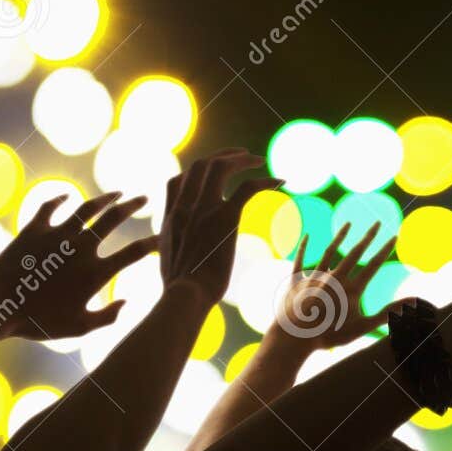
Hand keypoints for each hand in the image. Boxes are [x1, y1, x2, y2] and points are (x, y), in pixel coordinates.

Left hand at [0, 192, 157, 346]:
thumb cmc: (39, 321)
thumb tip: (126, 303)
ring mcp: (56, 236)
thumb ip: (108, 317)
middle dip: (132, 206)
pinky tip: (67, 196)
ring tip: (116, 193)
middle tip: (144, 197)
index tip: (162, 238)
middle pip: (113, 219)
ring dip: (104, 198)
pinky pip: (48, 207)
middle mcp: (80, 249)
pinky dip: (59, 199)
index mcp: (96, 273)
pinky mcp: (33, 230)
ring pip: (86, 208)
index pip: (134, 253)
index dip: (152, 243)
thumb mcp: (80, 328)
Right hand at [160, 149, 281, 301]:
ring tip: (258, 160)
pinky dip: (265, 182)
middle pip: (199, 165)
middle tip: (242, 155)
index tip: (211, 173)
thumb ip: (174, 251)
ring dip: (240, 160)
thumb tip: (177, 259)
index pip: (177, 181)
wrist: (185, 295)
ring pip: (219, 167)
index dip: (195, 173)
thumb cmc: (181, 289)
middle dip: (221, 156)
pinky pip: (247, 188)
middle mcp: (184, 206)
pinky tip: (280, 182)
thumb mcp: (171, 263)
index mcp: (170, 217)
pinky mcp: (225, 217)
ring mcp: (203, 209)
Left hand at [267, 223, 395, 352]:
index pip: (373, 265)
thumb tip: (412, 303)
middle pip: (354, 252)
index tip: (394, 236)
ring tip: (348, 224)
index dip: (385, 250)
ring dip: (340, 236)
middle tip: (378, 223)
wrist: (295, 337)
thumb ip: (387, 314)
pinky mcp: (296, 281)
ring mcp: (314, 278)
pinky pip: (299, 260)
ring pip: (329, 251)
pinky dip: (303, 247)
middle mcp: (334, 278)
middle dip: (368, 236)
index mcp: (351, 289)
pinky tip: (308, 236)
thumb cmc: (330, 335)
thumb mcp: (362, 327)